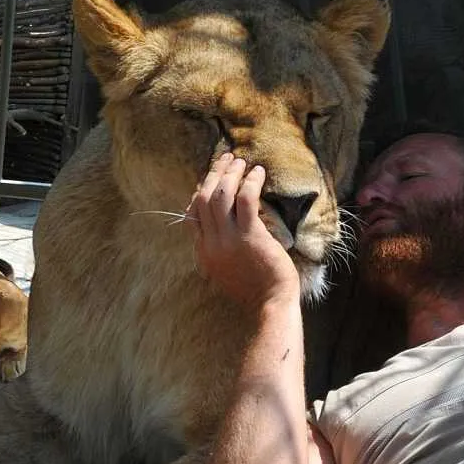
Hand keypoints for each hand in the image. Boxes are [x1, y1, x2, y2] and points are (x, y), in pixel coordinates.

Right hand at [190, 153, 300, 306]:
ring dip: (230, 174)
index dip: (202, 191)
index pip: (193, 213)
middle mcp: (211, 244)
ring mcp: (229, 240)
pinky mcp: (251, 237)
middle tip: (225, 158)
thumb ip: (221, 249)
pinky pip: (245, 200)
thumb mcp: (226, 270)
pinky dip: (250, 182)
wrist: (270, 304)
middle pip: (204, 199)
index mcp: (204, 252)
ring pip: (221, 195)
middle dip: (214, 174)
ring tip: (240, 161)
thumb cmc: (255, 289)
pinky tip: (258, 173)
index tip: (213, 178)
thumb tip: (226, 227)